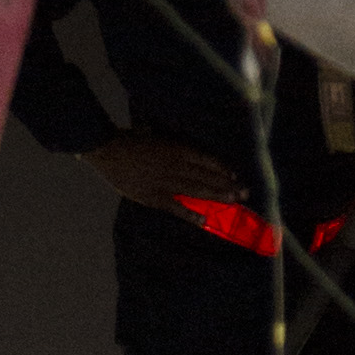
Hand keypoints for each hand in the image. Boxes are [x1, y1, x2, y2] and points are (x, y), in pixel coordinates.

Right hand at [91, 130, 235, 211]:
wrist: (108, 150)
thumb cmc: (130, 139)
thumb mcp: (156, 134)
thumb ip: (170, 142)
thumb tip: (181, 145)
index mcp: (177, 149)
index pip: (206, 160)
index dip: (222, 168)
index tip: (236, 175)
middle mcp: (176, 166)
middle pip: (206, 176)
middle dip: (227, 185)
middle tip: (245, 192)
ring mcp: (166, 183)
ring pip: (196, 190)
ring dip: (216, 196)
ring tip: (233, 202)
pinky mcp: (154, 197)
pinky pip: (176, 207)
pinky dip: (190, 214)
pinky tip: (204, 220)